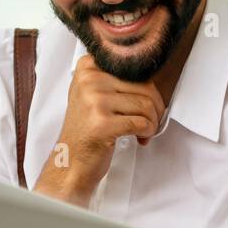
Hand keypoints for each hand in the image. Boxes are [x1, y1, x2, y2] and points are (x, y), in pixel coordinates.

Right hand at [34, 54, 165, 205]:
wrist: (71, 160)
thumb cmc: (87, 129)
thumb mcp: (94, 94)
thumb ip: (117, 80)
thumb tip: (153, 78)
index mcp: (88, 68)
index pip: (135, 69)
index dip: (148, 89)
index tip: (146, 102)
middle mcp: (89, 81)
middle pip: (145, 87)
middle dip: (156, 108)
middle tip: (151, 121)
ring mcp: (95, 101)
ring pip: (146, 105)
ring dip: (153, 122)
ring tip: (143, 131)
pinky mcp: (102, 123)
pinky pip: (142, 123)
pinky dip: (148, 133)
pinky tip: (140, 138)